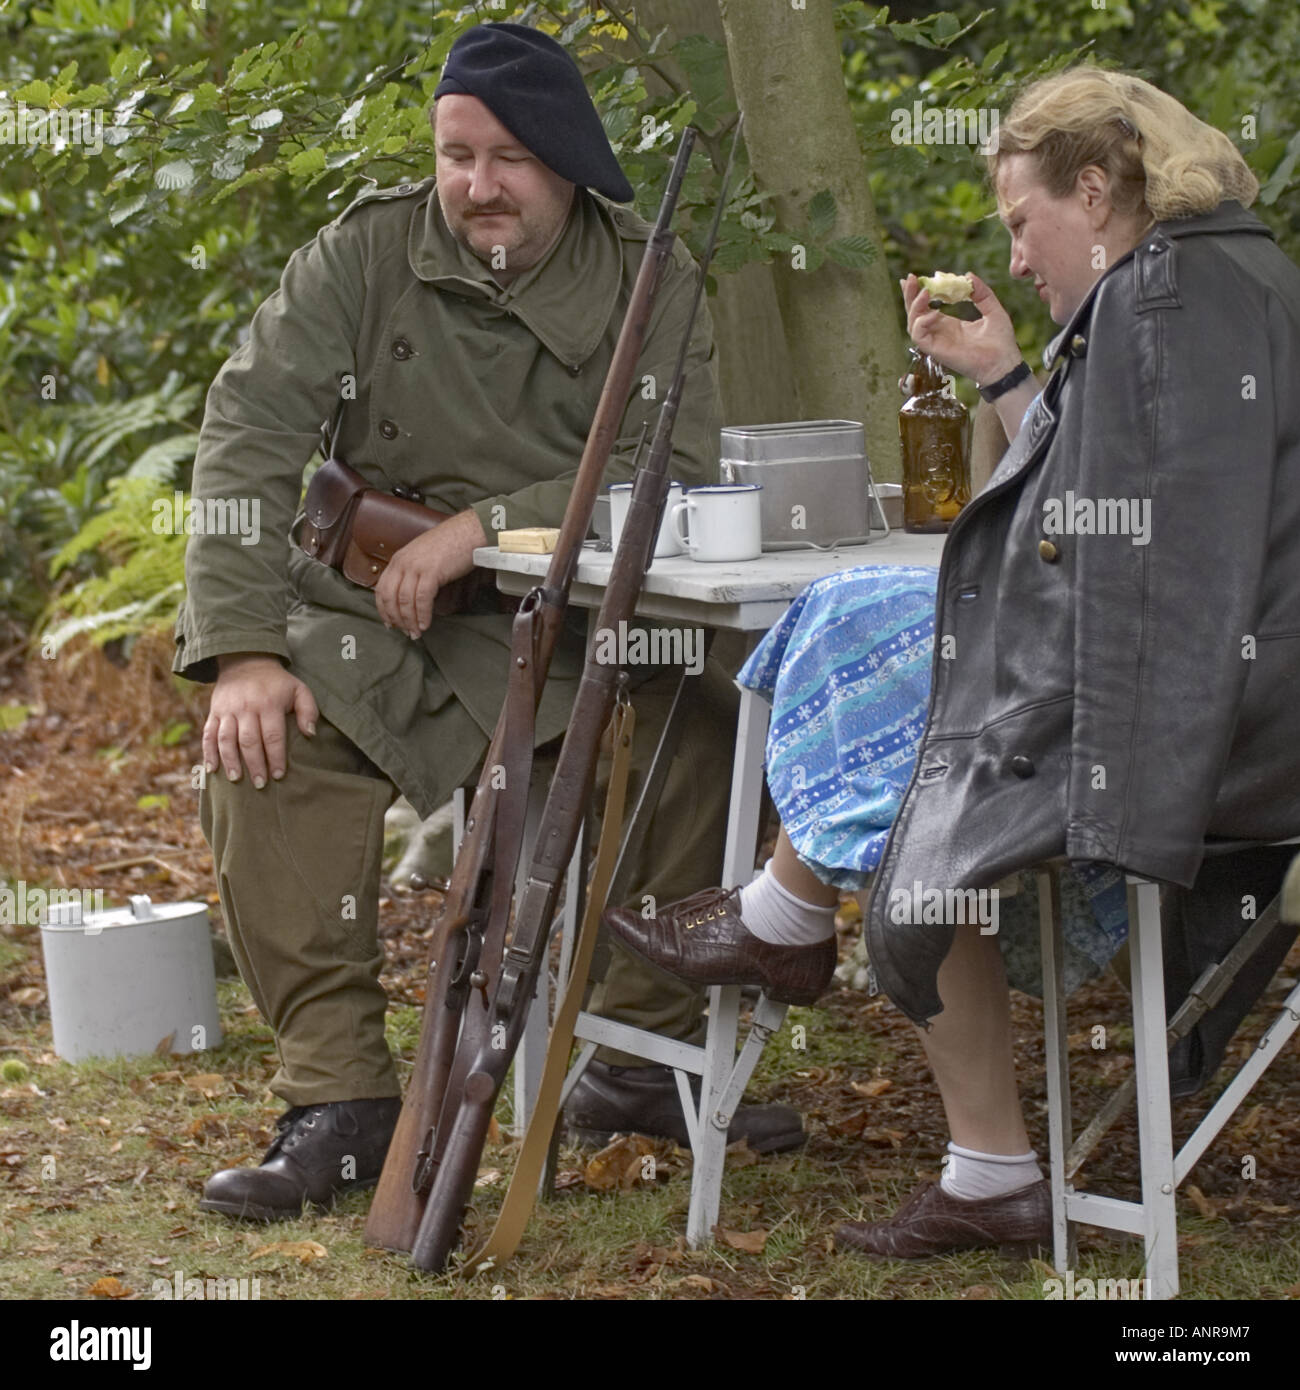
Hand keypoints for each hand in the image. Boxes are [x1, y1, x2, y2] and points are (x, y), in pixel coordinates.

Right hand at [203, 654, 318, 787]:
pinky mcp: (214, 712)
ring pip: (226, 739)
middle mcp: (246, 708)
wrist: (245, 660)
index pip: (273, 736)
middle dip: (255, 765)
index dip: (276, 757)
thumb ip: (308, 710)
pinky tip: (211, 769)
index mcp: (268, 704)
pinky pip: (208, 734)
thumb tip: (310, 734)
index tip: (279, 775)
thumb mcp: (299, 689)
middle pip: (249, 741)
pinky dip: (208, 752)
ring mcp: (227, 710)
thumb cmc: (277, 682)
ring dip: (230, 761)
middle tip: (260, 784)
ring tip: (236, 779)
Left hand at [374, 510, 487, 639]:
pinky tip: (425, 624)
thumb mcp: (422, 556)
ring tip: (415, 633)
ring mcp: (416, 567)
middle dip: (396, 619)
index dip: (383, 609)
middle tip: (404, 632)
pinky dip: (422, 615)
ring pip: (404, 601)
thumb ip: (413, 572)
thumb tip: (411, 596)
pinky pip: (422, 599)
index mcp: (398, 559)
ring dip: (409, 621)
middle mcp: (402, 563)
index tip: (390, 623)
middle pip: (390, 597)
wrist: (468, 532)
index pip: (381, 589)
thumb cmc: (450, 544)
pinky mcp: (431, 572)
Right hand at [900, 273, 1023, 386]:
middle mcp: (939, 333)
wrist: (1004, 363)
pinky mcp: (937, 351)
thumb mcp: (993, 309)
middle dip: (910, 296)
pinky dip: (921, 323)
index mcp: (949, 325)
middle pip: (915, 314)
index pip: (926, 308)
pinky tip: (934, 312)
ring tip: (924, 293)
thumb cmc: (1001, 341)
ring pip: (913, 325)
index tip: (916, 278)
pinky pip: (919, 336)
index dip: (918, 294)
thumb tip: (968, 275)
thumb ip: (982, 293)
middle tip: (911, 278)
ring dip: (914, 307)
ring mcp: (937, 342)